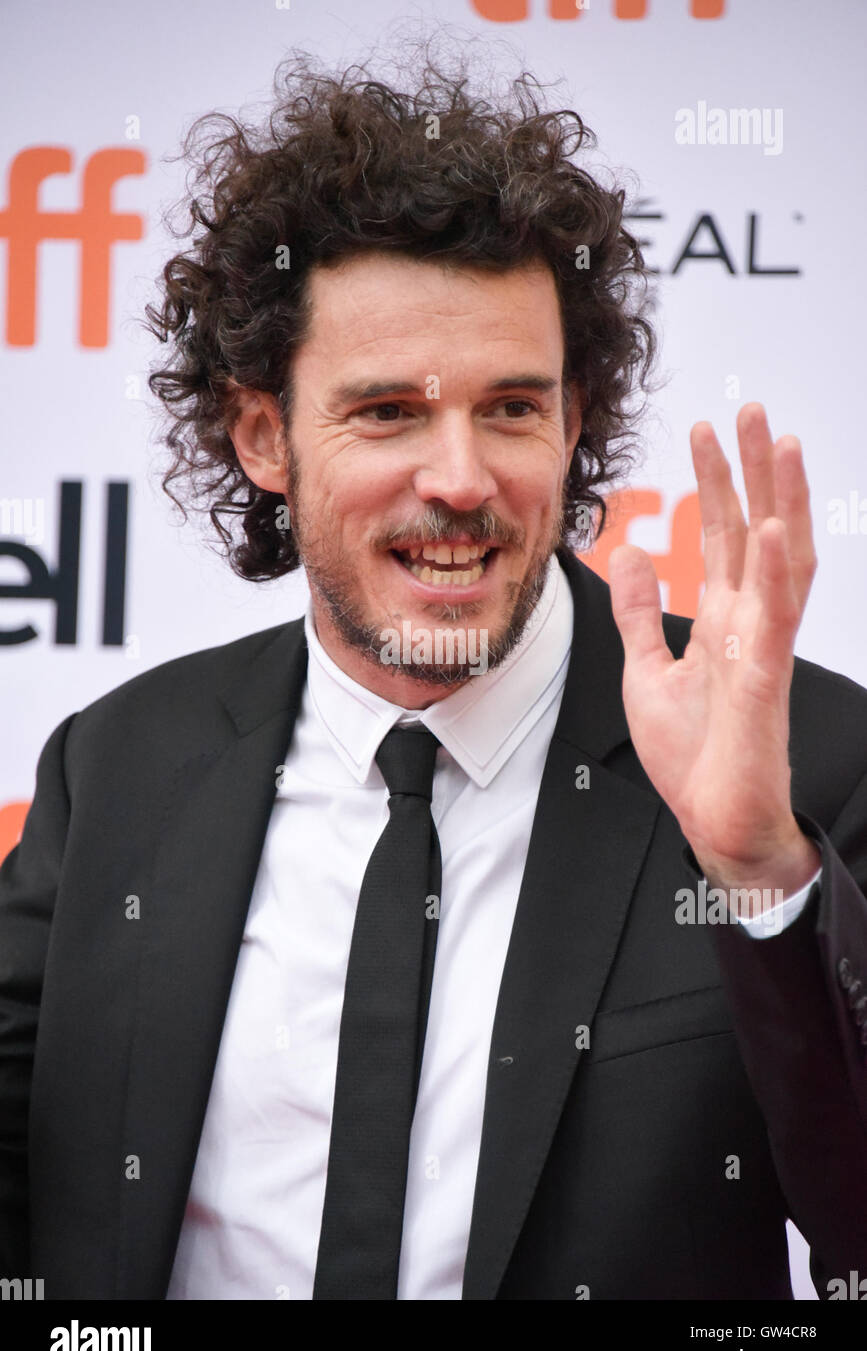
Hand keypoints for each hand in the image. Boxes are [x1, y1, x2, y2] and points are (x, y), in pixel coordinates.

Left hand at [608, 401, 820, 895]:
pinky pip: (775, 621)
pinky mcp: (764, 682)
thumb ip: (641, 613)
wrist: (712, 821)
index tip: (707, 429)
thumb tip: (631, 554)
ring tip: (781, 444)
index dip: (718, 482)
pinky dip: (775, 573)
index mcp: (722, 619)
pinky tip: (775, 529)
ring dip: (782, 502)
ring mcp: (762, 649)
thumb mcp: (647, 670)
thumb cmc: (692, 754)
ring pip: (783, 561)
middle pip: (757, 531)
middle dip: (755, 471)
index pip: (724, 535)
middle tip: (752, 409)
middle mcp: (748, 623)